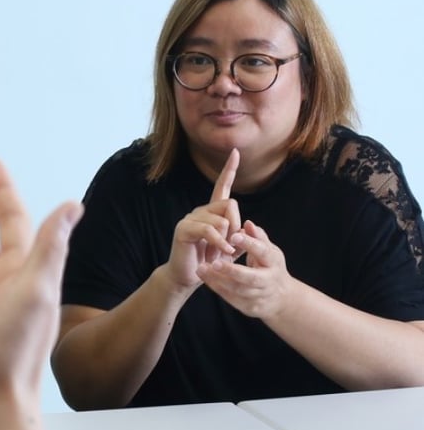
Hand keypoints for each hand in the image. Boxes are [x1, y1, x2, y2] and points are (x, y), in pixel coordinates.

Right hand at [165, 147, 241, 289]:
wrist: (187, 276)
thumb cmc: (210, 262)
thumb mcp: (231, 248)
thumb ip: (241, 235)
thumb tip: (245, 226)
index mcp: (212, 212)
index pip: (222, 187)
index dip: (229, 170)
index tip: (235, 153)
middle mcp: (200, 211)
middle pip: (229, 203)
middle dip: (236, 226)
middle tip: (228, 246)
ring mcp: (190, 218)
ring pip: (221, 218)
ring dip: (226, 239)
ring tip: (218, 253)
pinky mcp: (184, 229)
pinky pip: (209, 229)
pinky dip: (219, 242)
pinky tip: (221, 252)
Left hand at [197, 219, 294, 319]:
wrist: (281, 298)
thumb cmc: (270, 266)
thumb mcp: (268, 251)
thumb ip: (258, 237)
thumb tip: (248, 223)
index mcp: (274, 263)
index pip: (263, 252)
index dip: (249, 244)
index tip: (233, 235)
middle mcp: (268, 281)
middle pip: (251, 278)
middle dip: (232, 270)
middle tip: (214, 262)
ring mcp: (259, 296)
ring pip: (238, 290)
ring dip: (218, 280)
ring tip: (201, 268)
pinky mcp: (249, 307)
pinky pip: (231, 298)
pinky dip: (217, 287)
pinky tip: (204, 277)